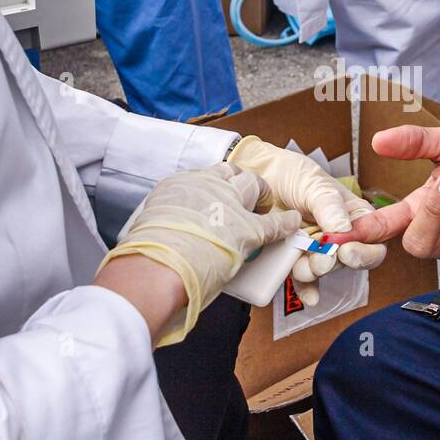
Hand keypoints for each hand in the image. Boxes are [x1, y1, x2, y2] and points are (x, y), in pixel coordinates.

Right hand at [98, 163, 301, 345]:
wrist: (158, 265)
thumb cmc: (147, 256)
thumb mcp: (149, 227)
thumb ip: (162, 224)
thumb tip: (165, 237)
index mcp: (178, 185)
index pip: (204, 176)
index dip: (215, 185)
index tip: (216, 192)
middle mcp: (206, 187)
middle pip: (231, 174)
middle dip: (241, 182)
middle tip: (245, 195)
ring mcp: (230, 204)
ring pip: (254, 186)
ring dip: (262, 194)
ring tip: (266, 203)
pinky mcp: (249, 228)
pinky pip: (274, 222)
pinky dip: (285, 224)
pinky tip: (292, 224)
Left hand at [227, 136, 386, 302]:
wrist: (258, 177)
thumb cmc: (292, 174)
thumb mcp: (314, 183)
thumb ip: (330, 205)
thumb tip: (343, 230)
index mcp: (354, 217)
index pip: (373, 242)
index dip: (366, 252)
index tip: (346, 250)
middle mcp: (339, 236)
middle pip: (348, 261)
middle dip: (334, 263)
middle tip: (320, 259)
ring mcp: (317, 249)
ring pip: (325, 271)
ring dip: (315, 273)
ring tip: (302, 265)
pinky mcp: (296, 258)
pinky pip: (304, 280)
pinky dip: (306, 289)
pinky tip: (309, 297)